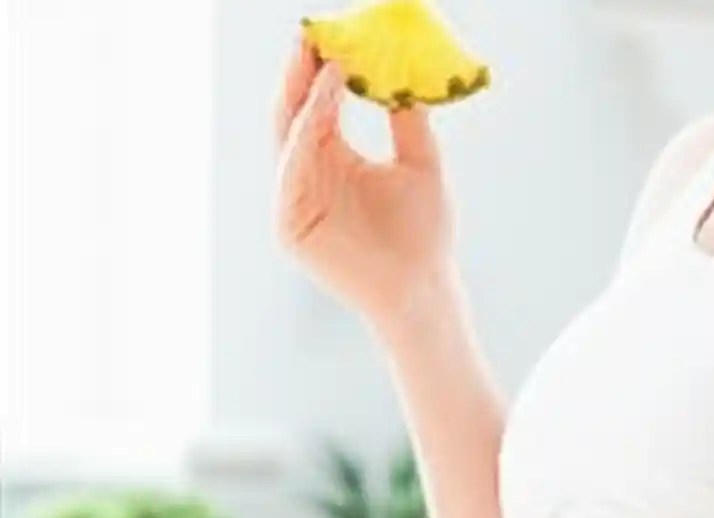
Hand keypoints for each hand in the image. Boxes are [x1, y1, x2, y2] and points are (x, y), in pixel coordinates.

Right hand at [274, 42, 453, 326]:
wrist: (423, 288)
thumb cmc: (424, 233)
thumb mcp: (419, 163)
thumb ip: (408, 119)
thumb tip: (406, 71)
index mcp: (335, 156)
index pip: (318, 104)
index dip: (321, 68)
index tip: (333, 33)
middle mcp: (309, 172)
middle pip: (295, 112)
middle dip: (301, 73)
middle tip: (313, 35)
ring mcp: (295, 198)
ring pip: (289, 135)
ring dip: (304, 97)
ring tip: (323, 61)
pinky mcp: (290, 224)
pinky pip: (291, 170)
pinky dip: (305, 135)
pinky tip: (322, 106)